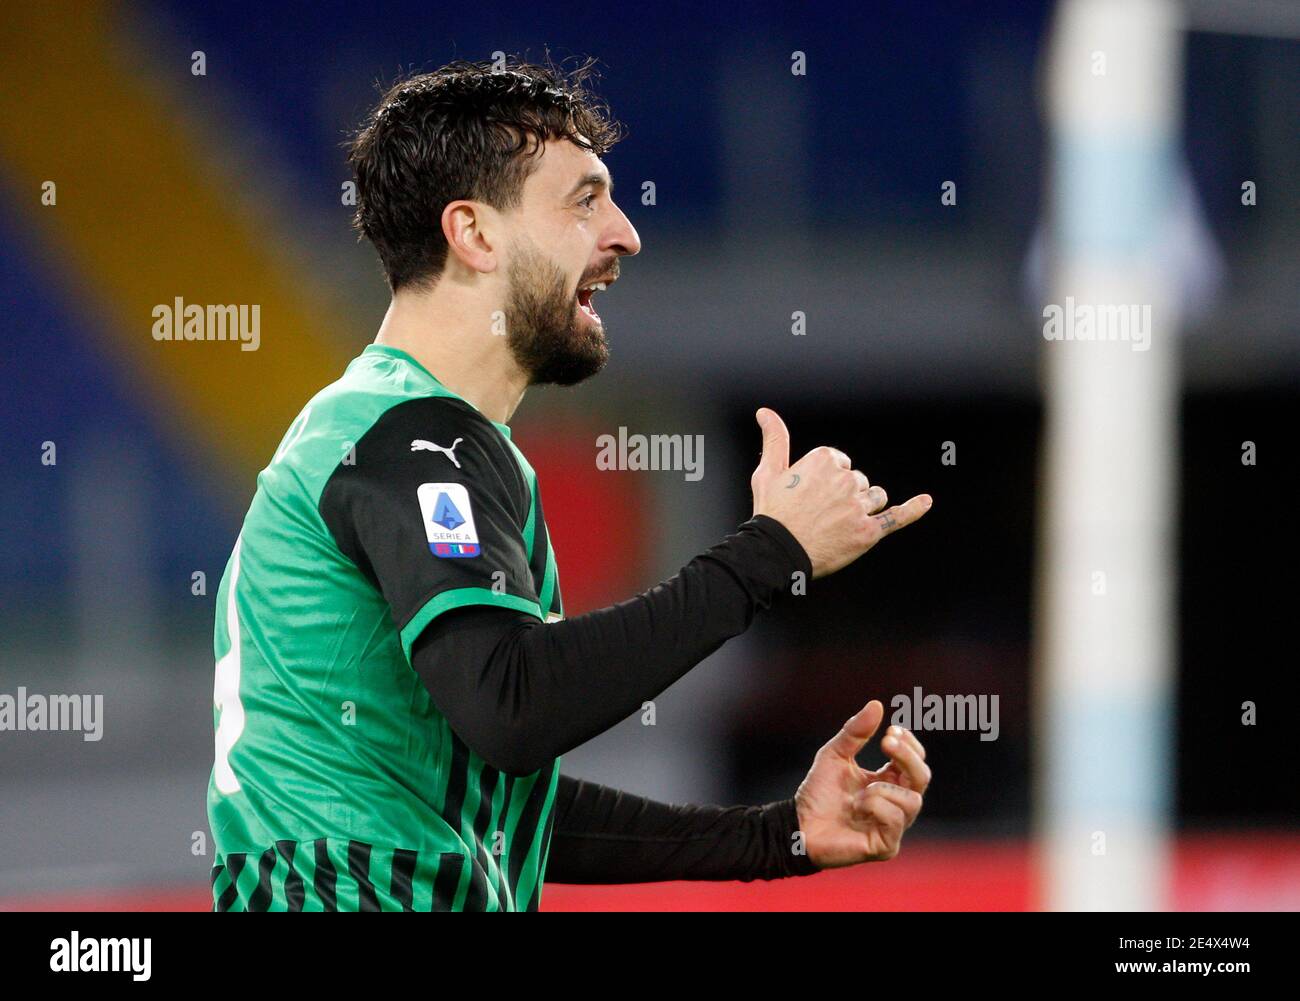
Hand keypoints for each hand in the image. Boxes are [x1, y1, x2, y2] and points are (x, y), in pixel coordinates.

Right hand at [750, 407, 930, 578]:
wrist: (776, 553)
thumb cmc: (771, 513)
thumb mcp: (768, 472)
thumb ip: (775, 439)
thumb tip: (765, 412)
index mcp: (824, 459)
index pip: (840, 463)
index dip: (827, 481)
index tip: (812, 495)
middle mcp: (846, 479)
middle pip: (858, 481)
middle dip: (845, 495)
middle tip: (820, 514)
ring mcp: (859, 506)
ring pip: (874, 498)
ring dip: (864, 507)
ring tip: (839, 524)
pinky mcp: (869, 531)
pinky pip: (897, 517)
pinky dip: (914, 509)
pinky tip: (926, 502)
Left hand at [793, 699, 929, 867]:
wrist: (798, 824)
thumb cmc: (818, 792)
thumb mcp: (835, 754)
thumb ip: (855, 731)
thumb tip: (877, 704)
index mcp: (889, 781)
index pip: (916, 761)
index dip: (909, 745)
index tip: (892, 730)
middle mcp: (896, 803)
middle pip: (922, 777)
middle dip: (908, 756)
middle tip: (886, 742)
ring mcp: (894, 826)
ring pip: (912, 800)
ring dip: (883, 788)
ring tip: (859, 792)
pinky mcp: (886, 845)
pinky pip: (895, 820)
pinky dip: (875, 806)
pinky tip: (856, 807)